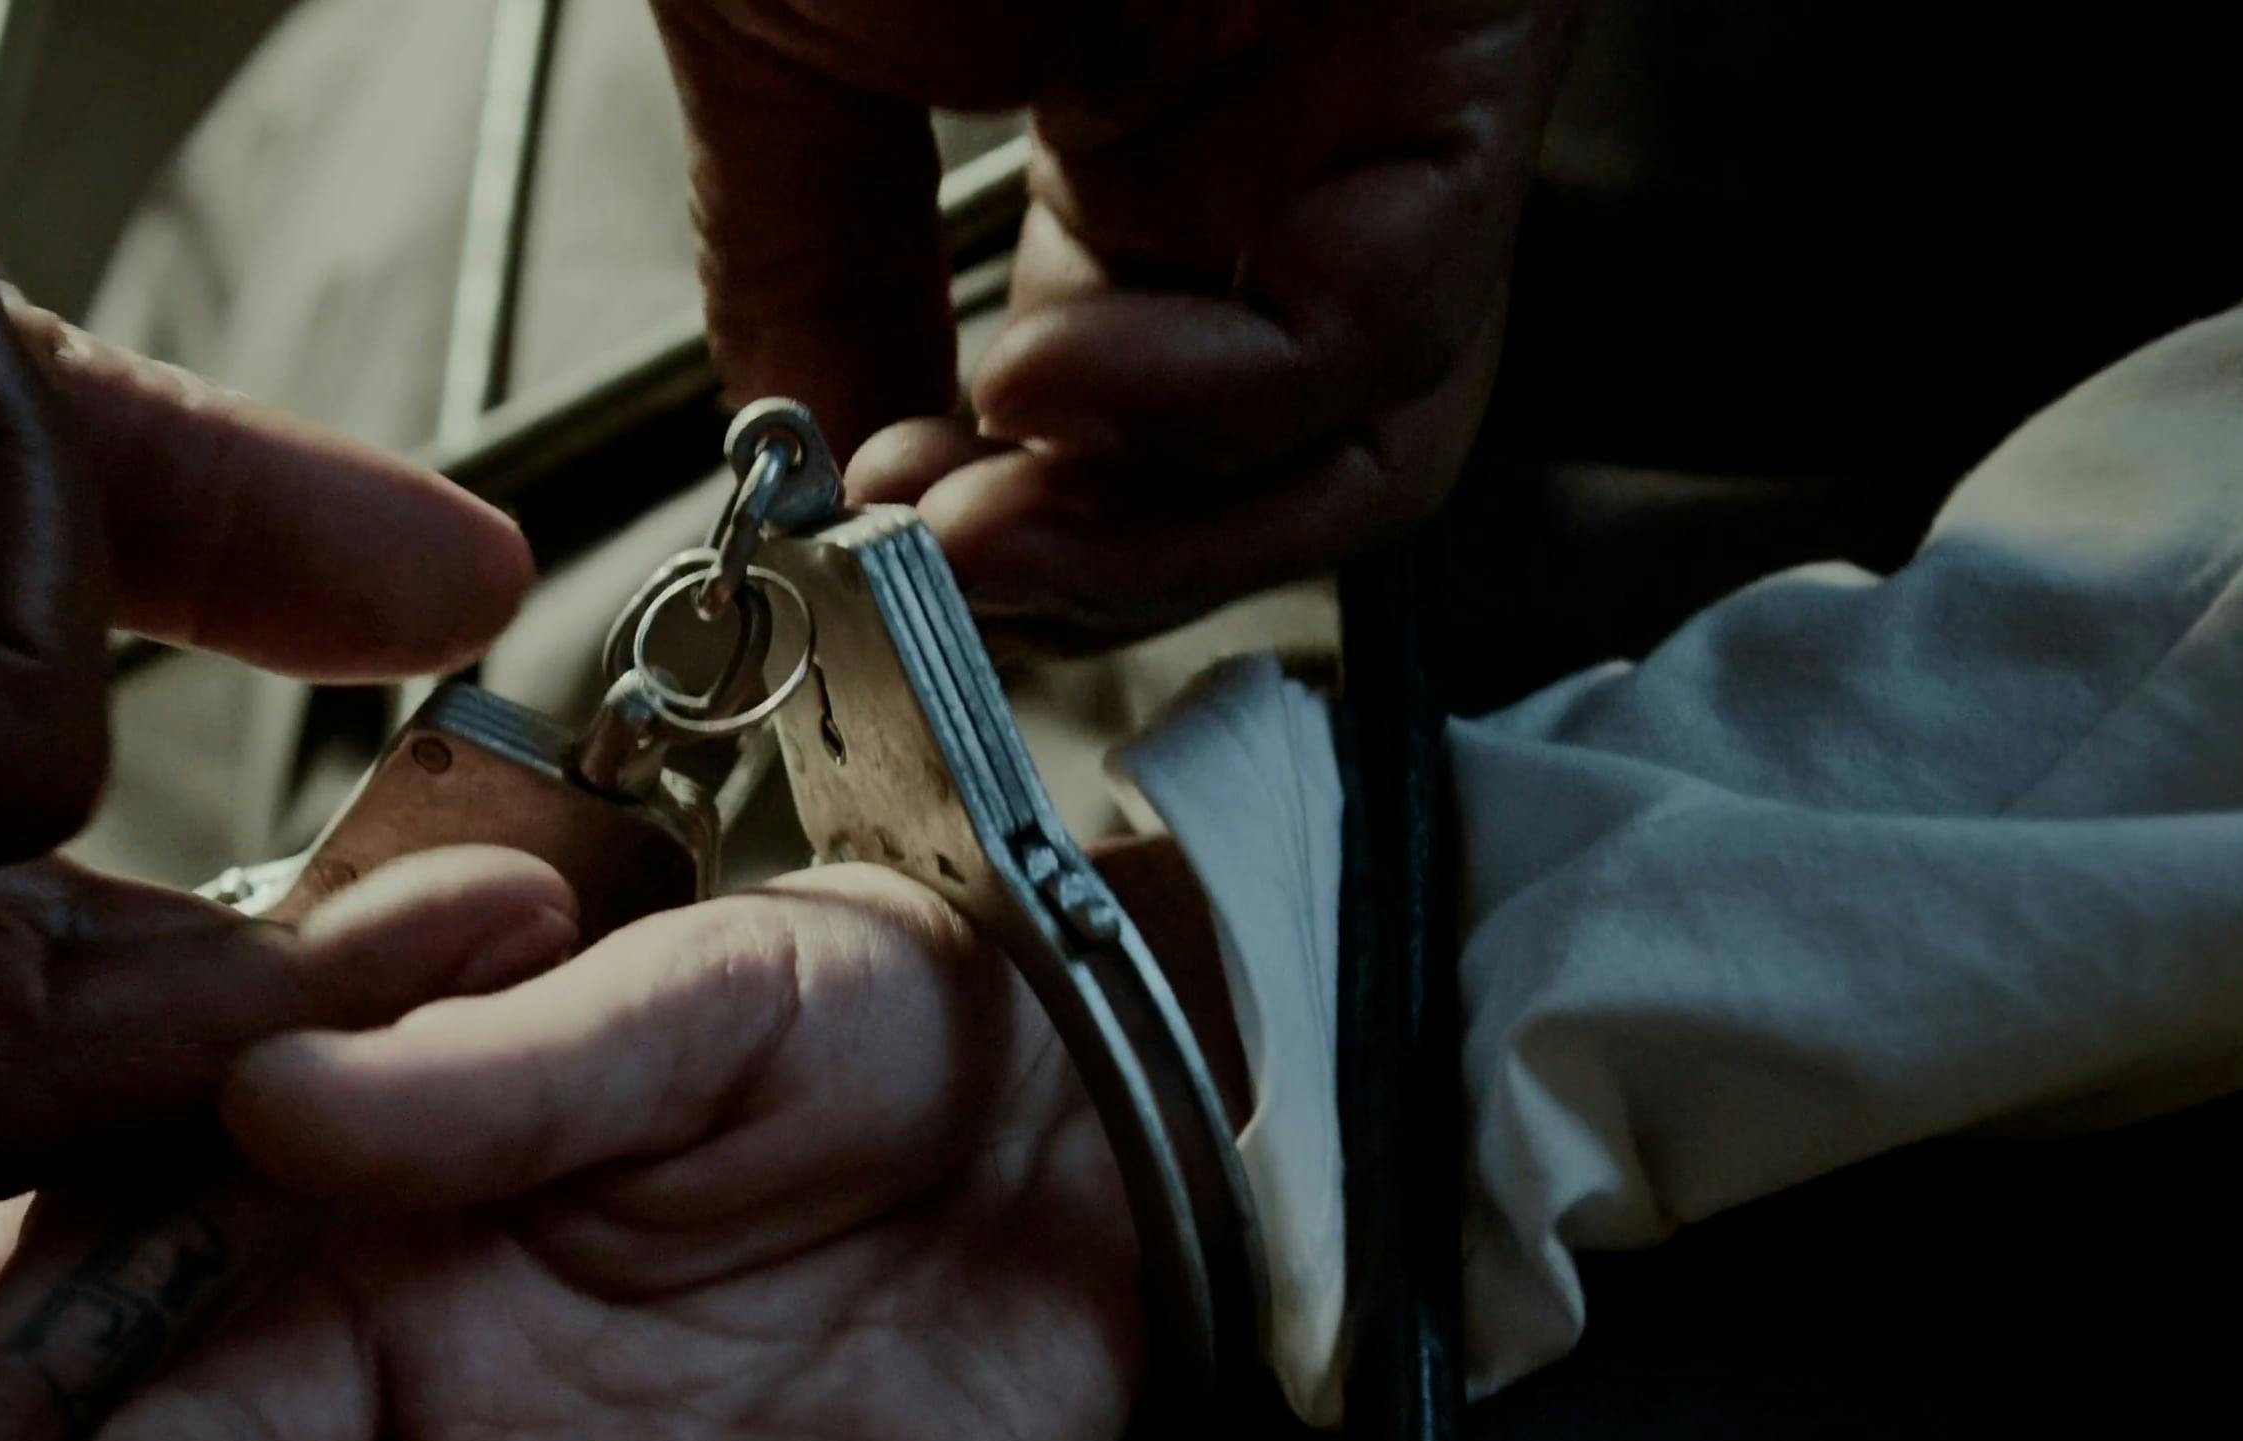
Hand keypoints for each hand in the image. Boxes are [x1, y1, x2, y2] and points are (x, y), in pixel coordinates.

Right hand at [653, 0, 1572, 633]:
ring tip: (980, 522)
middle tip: (939, 585)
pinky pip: (1382, 328)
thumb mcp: (785, 44)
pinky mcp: (1457, 79)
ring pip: (1354, 446)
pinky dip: (1213, 404)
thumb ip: (806, 265)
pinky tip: (1050, 383)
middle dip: (1095, 579)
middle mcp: (1267, 152)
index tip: (875, 566)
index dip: (1006, 541)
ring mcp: (1368, 124)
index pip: (1124, 436)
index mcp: (1125, 142)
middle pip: (1263, 480)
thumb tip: (805, 471)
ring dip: (1152, 538)